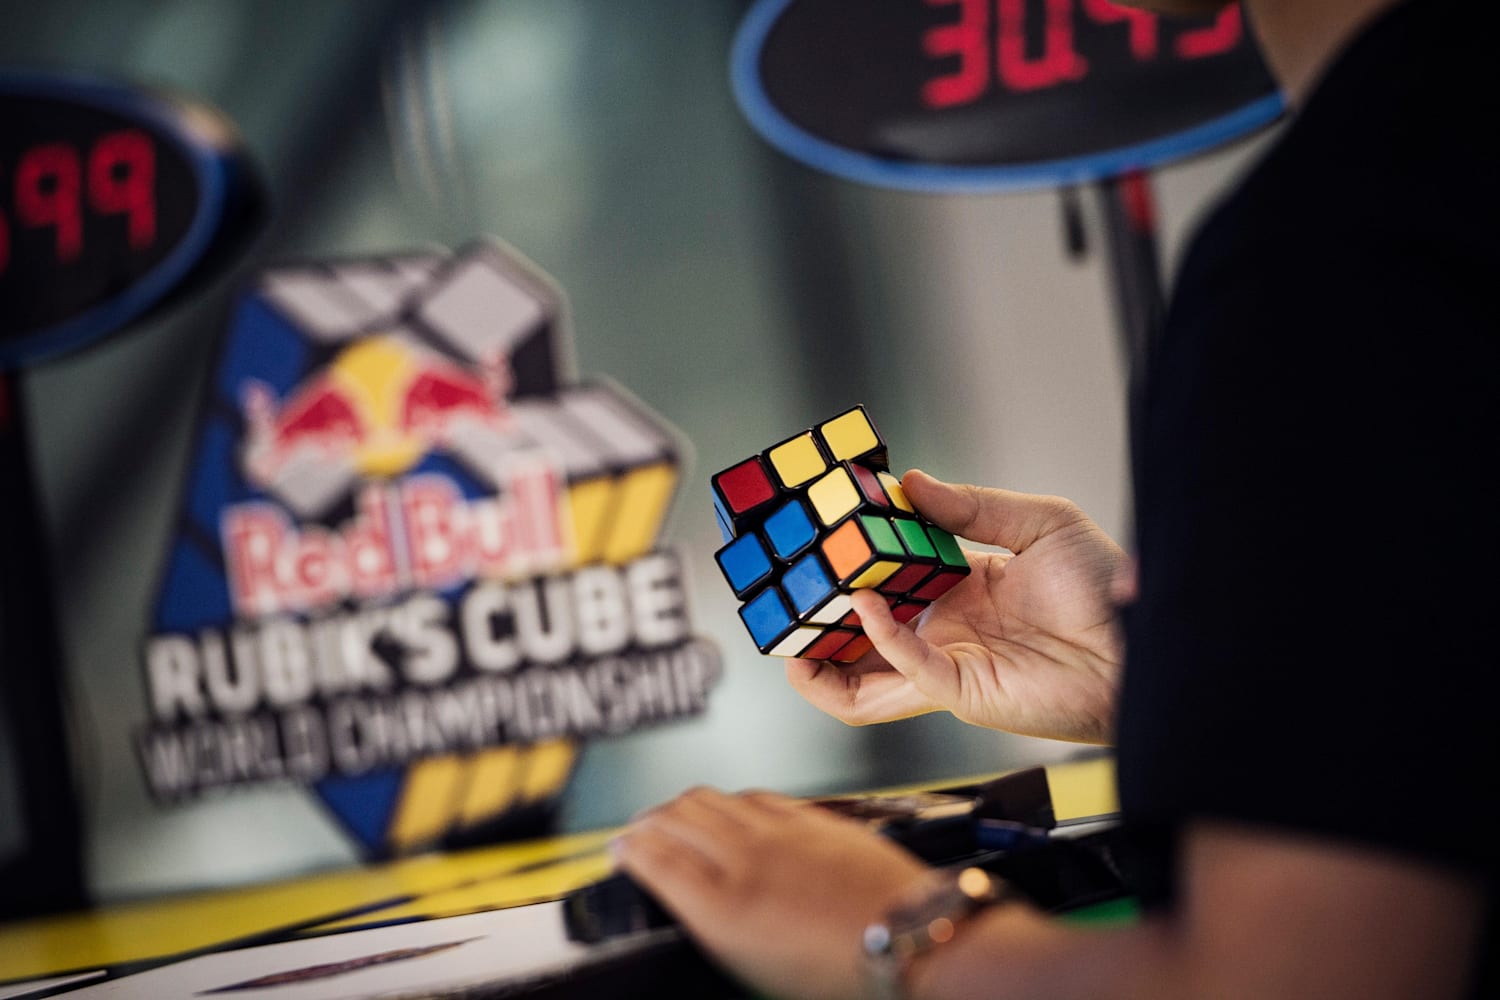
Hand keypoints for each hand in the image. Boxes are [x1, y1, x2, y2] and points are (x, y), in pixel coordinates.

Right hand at [610, 787, 931, 999]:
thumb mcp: (756, 972)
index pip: (652, 857)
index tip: (617, 851)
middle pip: (674, 818)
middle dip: (646, 822)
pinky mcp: (811, 818)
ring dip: (682, 805)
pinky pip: (754, 796)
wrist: (910, 941)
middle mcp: (743, 860)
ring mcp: (777, 832)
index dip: (626, 850)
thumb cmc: (840, 976)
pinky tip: (731, 808)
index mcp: (721, 908)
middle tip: (637, 832)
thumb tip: (694, 912)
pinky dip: (729, 800)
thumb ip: (715, 931)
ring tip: (675, 816)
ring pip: (710, 798)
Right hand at [786, 470, 1131, 743]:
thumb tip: (911, 483)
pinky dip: (877, 638)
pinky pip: (905, 668)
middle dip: (819, 612)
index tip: (825, 525)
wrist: (1143, 642)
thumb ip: (973, 507)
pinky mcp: (962, 690)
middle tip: (790, 578)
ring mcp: (948, 664)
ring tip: (790, 622)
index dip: (852, 557)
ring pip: (863, 673)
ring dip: (823, 652)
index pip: (886, 576)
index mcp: (959, 591)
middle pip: (861, 630)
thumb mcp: (1040, 524)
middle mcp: (945, 630)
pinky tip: (862, 604)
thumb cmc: (1105, 588)